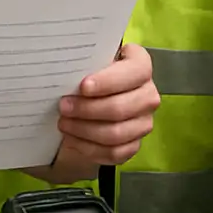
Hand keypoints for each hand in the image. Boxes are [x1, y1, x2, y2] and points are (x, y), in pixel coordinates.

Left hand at [38, 42, 159, 182]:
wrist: (95, 93)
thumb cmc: (92, 73)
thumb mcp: (90, 60)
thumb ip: (85, 63)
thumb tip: (67, 74)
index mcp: (141, 66)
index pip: (134, 73)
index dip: (108, 81)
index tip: (83, 86)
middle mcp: (148, 95)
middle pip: (119, 108)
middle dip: (87, 109)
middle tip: (64, 106)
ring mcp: (144, 121)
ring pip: (115, 134)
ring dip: (84, 130)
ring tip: (64, 123)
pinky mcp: (134, 143)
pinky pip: (113, 152)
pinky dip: (89, 148)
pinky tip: (73, 139)